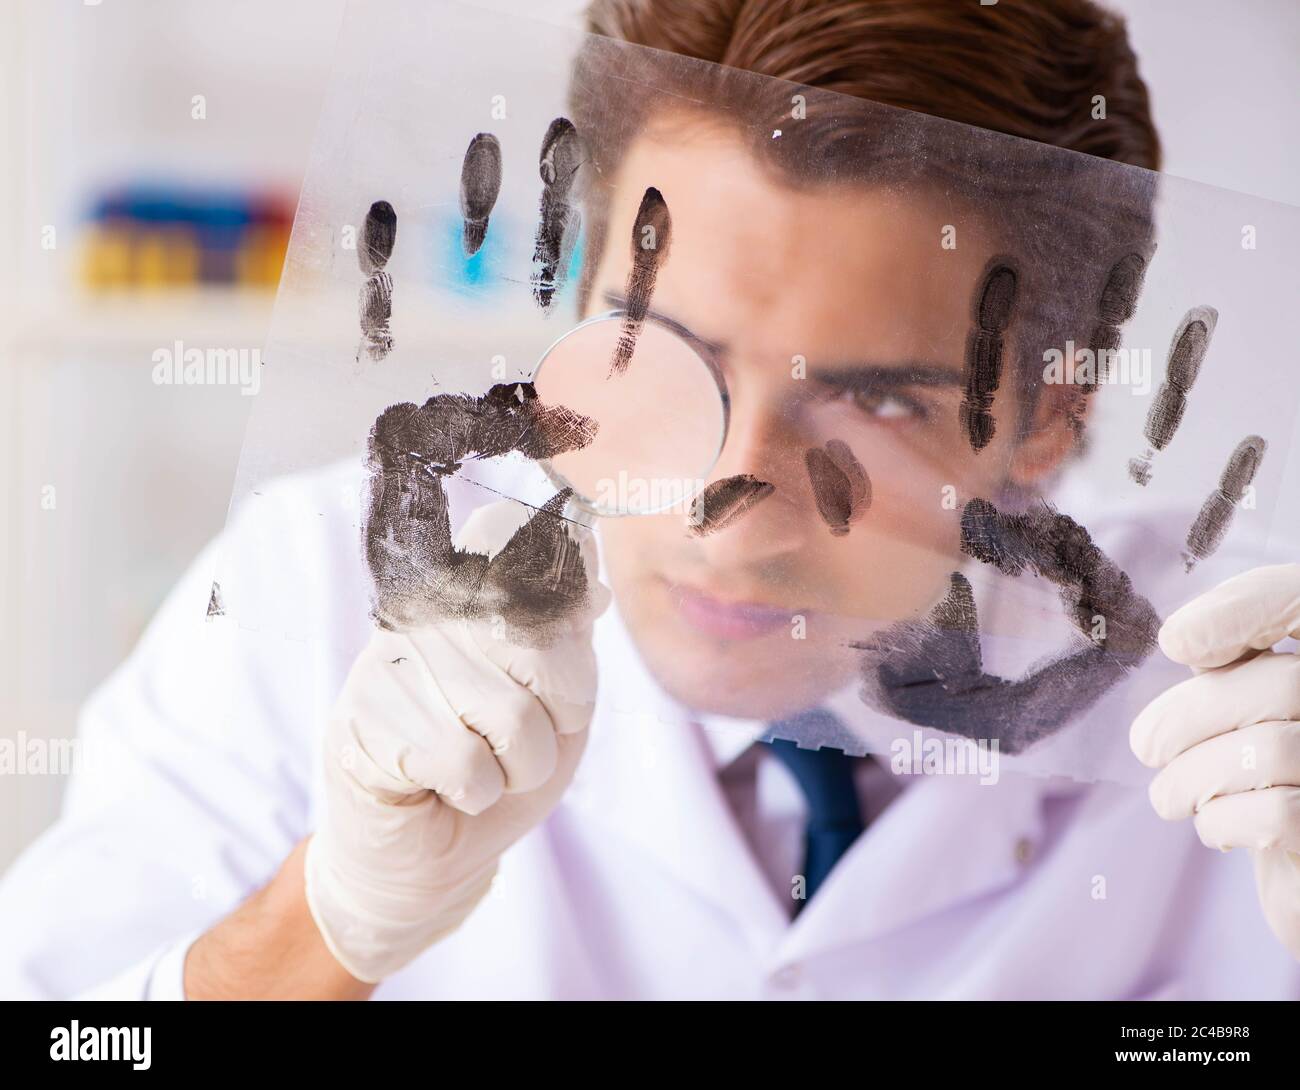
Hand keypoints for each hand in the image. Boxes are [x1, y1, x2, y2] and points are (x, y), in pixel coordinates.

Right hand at [304, 499, 608, 982]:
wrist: (437, 854)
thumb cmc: (505, 765)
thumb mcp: (563, 698)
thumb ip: (575, 635)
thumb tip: (592, 586)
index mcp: (472, 585)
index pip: (511, 532)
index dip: (562, 608)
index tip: (555, 666)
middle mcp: (423, 609)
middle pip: (539, 639)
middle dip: (558, 716)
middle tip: (523, 738)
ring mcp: (387, 662)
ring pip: (512, 715)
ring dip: (519, 767)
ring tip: (485, 767)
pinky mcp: (362, 722)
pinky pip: (466, 761)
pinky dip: (476, 792)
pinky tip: (444, 787)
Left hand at [1130, 563, 1299, 960]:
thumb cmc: (1271, 782)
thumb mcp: (1250, 714)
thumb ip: (1234, 671)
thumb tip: (1184, 642)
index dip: (1245, 607)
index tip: (1175, 642)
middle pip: (1278, 683)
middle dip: (1189, 716)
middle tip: (1145, 747)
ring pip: (1271, 750)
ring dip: (1192, 777)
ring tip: (1169, 795)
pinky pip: (1277, 814)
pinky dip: (1222, 820)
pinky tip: (1215, 826)